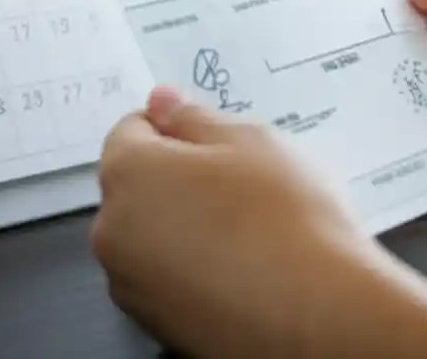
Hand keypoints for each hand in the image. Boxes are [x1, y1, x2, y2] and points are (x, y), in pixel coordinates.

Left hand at [94, 86, 369, 355]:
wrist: (315, 314)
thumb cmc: (283, 213)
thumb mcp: (250, 141)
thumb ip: (194, 118)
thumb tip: (159, 100)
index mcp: (127, 173)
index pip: (131, 131)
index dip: (175, 128)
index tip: (220, 145)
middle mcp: (111, 230)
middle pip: (136, 188)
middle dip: (175, 180)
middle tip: (240, 188)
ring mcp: (129, 284)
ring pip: (149, 236)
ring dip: (181, 227)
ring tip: (245, 234)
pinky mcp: (153, 325)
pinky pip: (165, 279)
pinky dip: (190, 270)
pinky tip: (240, 272)